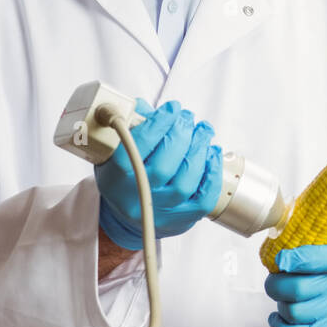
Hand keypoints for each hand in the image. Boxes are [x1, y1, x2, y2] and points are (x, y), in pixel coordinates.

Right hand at [95, 99, 222, 250]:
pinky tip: (212, 154)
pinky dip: (212, 173)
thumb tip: (146, 107)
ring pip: (185, 182)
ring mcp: (161, 211)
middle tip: (188, 119)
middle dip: (182, 135)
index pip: (137, 148)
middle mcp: (137, 196)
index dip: (159, 124)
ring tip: (203, 132)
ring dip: (199, 150)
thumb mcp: (113, 149)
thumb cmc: (124, 175)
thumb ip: (129, 126)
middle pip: (164, 166)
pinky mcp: (182, 219)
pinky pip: (204, 199)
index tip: (172, 109)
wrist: (126, 215)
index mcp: (115, 177)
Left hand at [264, 241, 326, 326]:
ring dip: (281, 305)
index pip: (318, 258)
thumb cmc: (325, 275)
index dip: (295, 259)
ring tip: (284, 300)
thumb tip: (276, 257)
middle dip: (276, 286)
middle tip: (273, 283)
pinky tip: (277, 318)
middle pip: (297, 289)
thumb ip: (300, 247)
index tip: (280, 259)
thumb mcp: (321, 252)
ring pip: (293, 312)